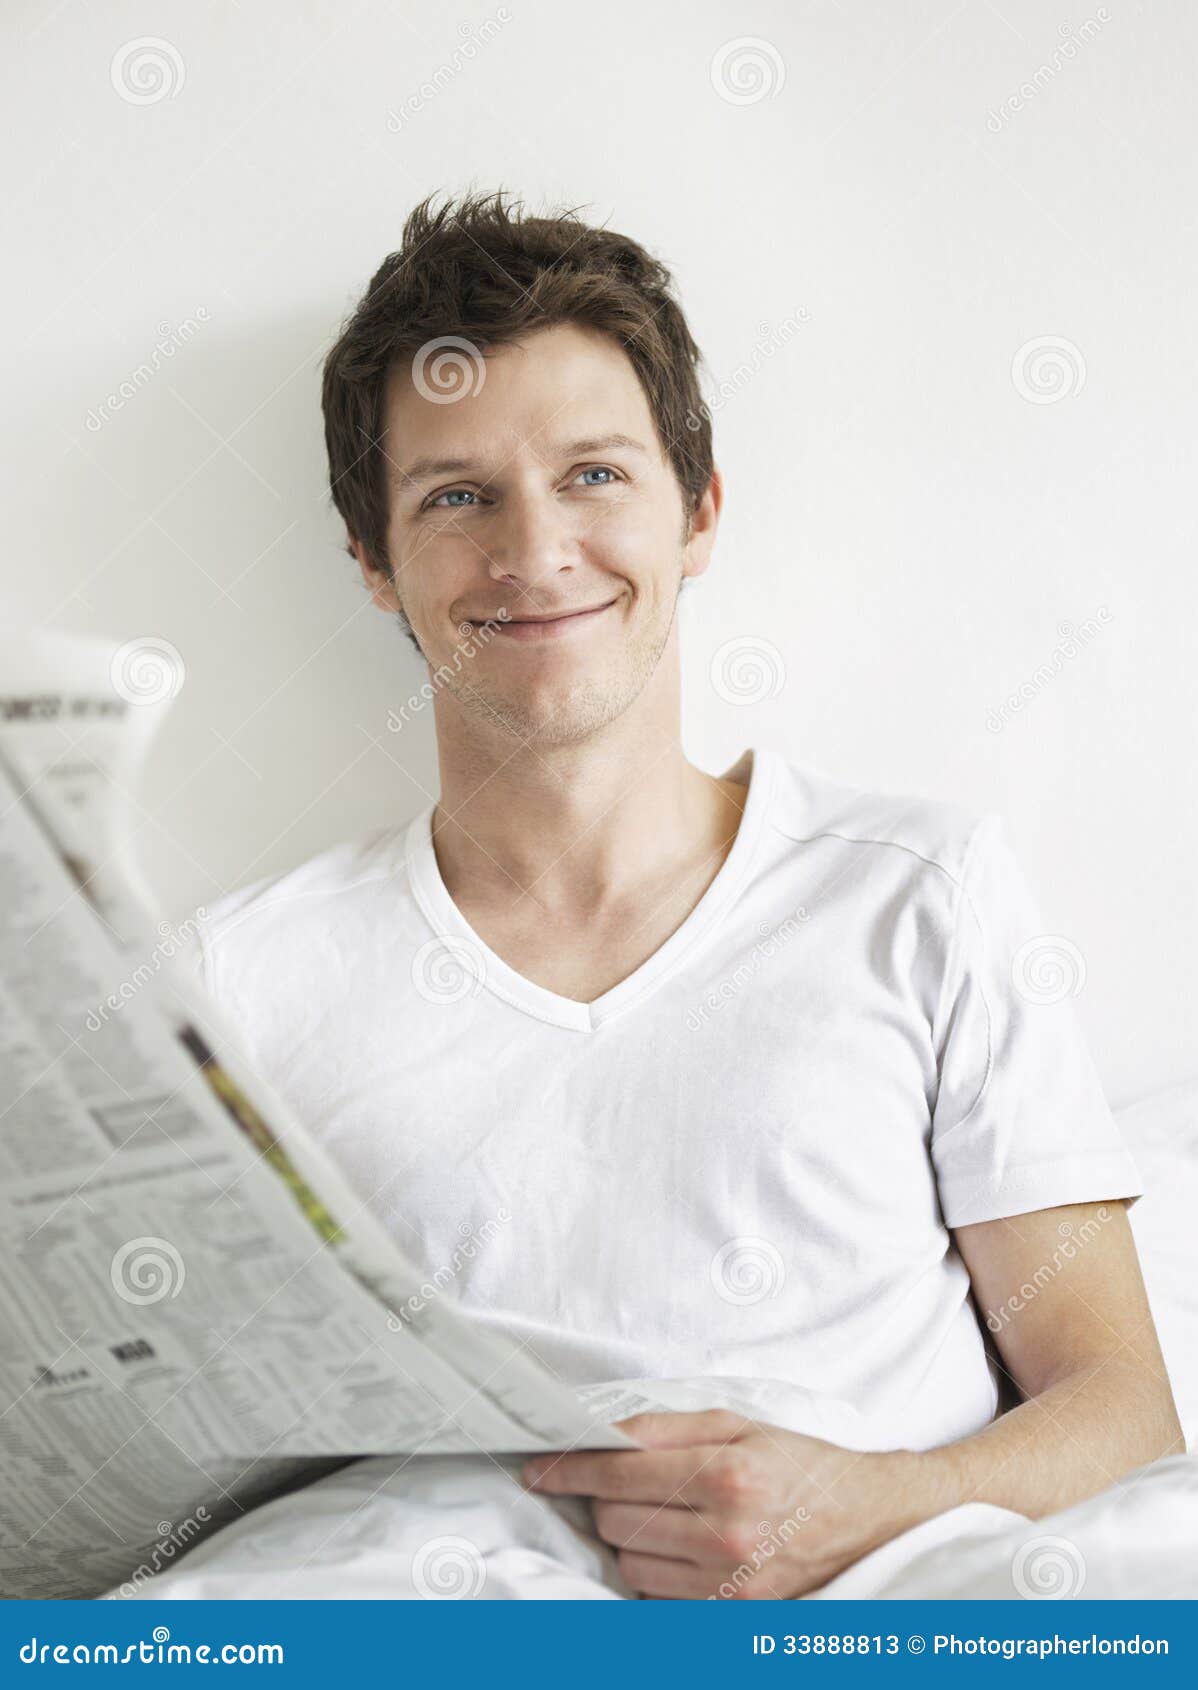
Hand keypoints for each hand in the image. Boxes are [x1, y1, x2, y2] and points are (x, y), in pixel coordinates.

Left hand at [521, 1409, 933, 1598]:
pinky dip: (653, 1570)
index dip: (570, 1468)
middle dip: (604, 1499)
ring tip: (660, 1515)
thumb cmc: (798, 1464)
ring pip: (629, 1564)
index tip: (538, 1468)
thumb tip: (600, 1434)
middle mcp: (724, 1534)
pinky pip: (656, 1597)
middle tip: (620, 1482)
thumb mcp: (737, 1424)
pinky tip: (677, 1547)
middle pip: (615, 1521)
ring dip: (628, 1537)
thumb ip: (665, 1427)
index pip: (618, 1472)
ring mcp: (727, 1584)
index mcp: (725, 1475)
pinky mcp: (729, 1617)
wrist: (865, 1521)